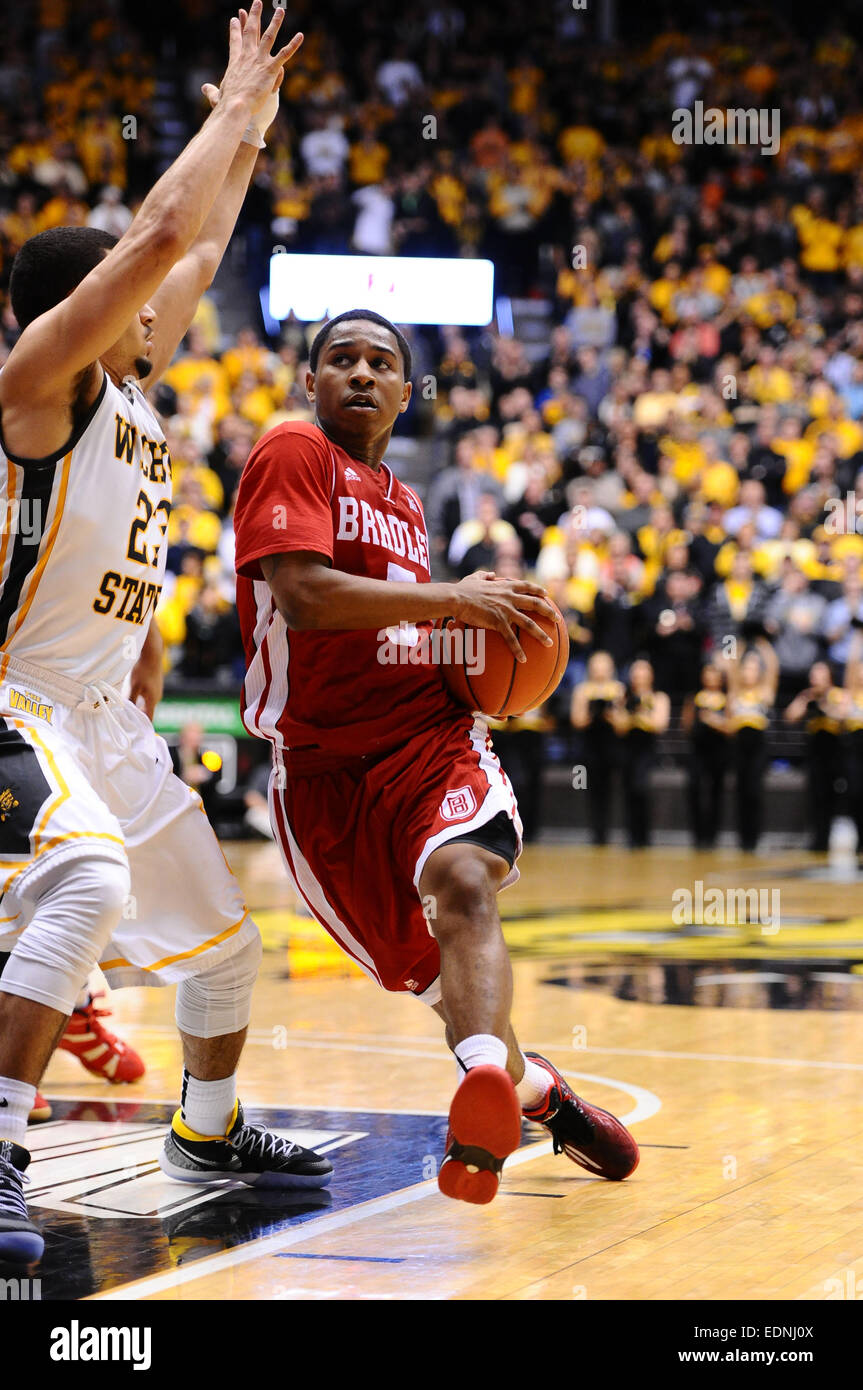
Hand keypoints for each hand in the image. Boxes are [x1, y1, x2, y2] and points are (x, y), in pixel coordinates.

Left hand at [129, 650, 163, 721]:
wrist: (152, 655)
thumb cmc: (142, 671)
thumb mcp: (132, 687)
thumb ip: (130, 700)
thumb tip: (125, 712)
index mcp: (152, 700)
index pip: (149, 719)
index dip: (142, 726)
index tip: (134, 731)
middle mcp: (157, 697)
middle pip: (146, 711)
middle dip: (137, 715)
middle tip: (124, 718)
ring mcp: (157, 691)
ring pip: (145, 703)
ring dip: (137, 705)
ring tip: (126, 705)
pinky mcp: (155, 685)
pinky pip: (147, 696)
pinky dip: (139, 697)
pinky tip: (131, 693)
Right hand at [216, 2, 303, 120]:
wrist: (236, 107)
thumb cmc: (226, 105)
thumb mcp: (217, 96)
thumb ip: (211, 91)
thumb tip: (204, 89)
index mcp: (235, 62)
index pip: (235, 42)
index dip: (235, 30)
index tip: (234, 19)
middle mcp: (247, 57)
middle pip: (251, 31)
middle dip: (254, 15)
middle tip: (257, 3)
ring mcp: (259, 61)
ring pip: (269, 37)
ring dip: (275, 22)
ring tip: (280, 10)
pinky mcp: (270, 69)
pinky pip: (284, 54)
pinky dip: (293, 45)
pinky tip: (300, 36)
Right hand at [452, 571, 556, 662]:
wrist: (457, 598)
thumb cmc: (463, 588)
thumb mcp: (475, 577)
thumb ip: (485, 575)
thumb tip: (491, 574)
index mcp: (505, 586)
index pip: (526, 586)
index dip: (537, 590)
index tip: (546, 594)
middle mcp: (509, 597)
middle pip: (535, 604)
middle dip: (548, 611)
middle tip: (558, 619)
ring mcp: (506, 610)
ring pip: (528, 623)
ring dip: (540, 634)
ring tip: (549, 643)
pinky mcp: (498, 622)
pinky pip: (510, 638)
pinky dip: (517, 649)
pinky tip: (523, 659)